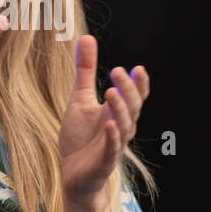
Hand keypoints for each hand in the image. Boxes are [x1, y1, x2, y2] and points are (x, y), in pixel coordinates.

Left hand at [58, 35, 149, 211]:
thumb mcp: (80, 99)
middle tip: (118, 71)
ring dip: (120, 108)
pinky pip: (111, 148)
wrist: (72, 175)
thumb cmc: (80, 138)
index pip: (135, 96)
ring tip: (111, 91)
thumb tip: (88, 37)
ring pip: (124, 125)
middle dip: (128, 89)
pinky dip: (112, 136)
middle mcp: (121, 127)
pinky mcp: (103, 161)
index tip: (136, 68)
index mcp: (118, 112)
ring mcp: (114, 145)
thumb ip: (86, 71)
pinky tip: (108, 123)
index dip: (138, 83)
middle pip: (132, 107)